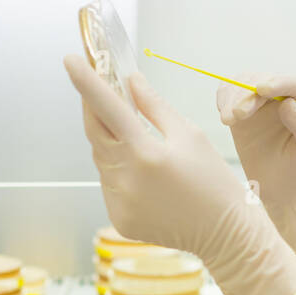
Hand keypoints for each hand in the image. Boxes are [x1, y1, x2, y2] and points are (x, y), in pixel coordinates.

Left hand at [63, 54, 295, 294]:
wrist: (224, 235)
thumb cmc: (214, 181)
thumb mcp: (190, 135)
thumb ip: (154, 107)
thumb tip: (129, 82)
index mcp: (146, 153)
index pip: (107, 107)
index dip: (86, 81)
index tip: (71, 60)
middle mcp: (125, 178)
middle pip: (95, 131)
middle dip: (94, 107)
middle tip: (98, 87)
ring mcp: (118, 201)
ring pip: (102, 158)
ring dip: (112, 141)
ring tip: (141, 141)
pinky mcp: (119, 217)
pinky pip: (109, 182)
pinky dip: (120, 169)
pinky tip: (147, 175)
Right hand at [217, 73, 295, 253]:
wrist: (284, 187)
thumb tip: (288, 103)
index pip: (294, 84)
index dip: (278, 83)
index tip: (261, 90)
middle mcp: (286, 94)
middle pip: (264, 79)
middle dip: (248, 93)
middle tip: (237, 116)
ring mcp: (263, 100)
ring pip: (244, 82)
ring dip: (233, 97)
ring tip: (228, 121)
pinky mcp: (244, 107)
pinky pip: (230, 92)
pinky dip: (224, 98)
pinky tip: (225, 115)